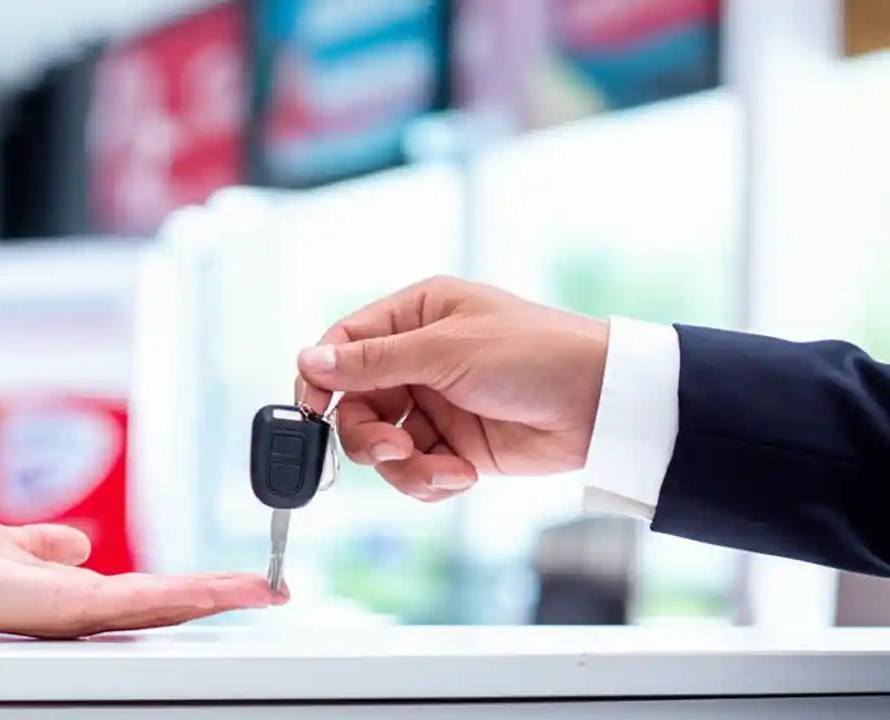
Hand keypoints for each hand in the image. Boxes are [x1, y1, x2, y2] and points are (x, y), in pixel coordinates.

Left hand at [0, 502, 283, 637]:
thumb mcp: (5, 539)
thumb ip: (41, 543)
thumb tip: (72, 541)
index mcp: (66, 595)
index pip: (143, 595)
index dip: (189, 589)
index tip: (228, 582)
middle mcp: (77, 611)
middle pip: (165, 607)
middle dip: (220, 599)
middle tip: (270, 591)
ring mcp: (76, 613)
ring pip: (164, 608)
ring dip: (217, 597)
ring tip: (265, 589)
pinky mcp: (69, 606)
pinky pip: (141, 600)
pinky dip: (187, 595)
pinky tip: (221, 588)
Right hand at [295, 276, 607, 501]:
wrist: (603, 406)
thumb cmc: (536, 354)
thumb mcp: (447, 350)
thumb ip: (373, 361)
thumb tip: (309, 361)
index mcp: (416, 316)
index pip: (345, 343)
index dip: (322, 377)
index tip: (311, 410)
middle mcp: (420, 359)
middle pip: (356, 404)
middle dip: (369, 435)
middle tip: (391, 450)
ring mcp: (437, 404)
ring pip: (383, 444)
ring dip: (404, 465)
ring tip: (440, 469)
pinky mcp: (455, 445)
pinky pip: (415, 470)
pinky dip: (431, 480)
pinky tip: (463, 475)